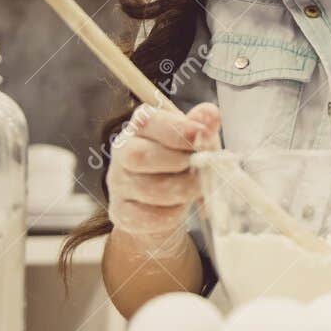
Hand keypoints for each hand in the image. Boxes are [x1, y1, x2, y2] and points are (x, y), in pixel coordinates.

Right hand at [106, 101, 218, 256]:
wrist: (168, 202)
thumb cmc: (183, 162)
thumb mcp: (196, 141)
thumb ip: (203, 126)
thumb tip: (211, 114)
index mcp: (141, 127)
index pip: (149, 121)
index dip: (177, 129)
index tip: (202, 135)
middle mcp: (123, 152)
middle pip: (139, 155)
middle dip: (177, 162)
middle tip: (201, 168)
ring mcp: (118, 183)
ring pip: (146, 188)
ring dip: (180, 191)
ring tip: (197, 189)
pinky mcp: (120, 212)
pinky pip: (144, 216)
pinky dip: (170, 214)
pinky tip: (180, 208)